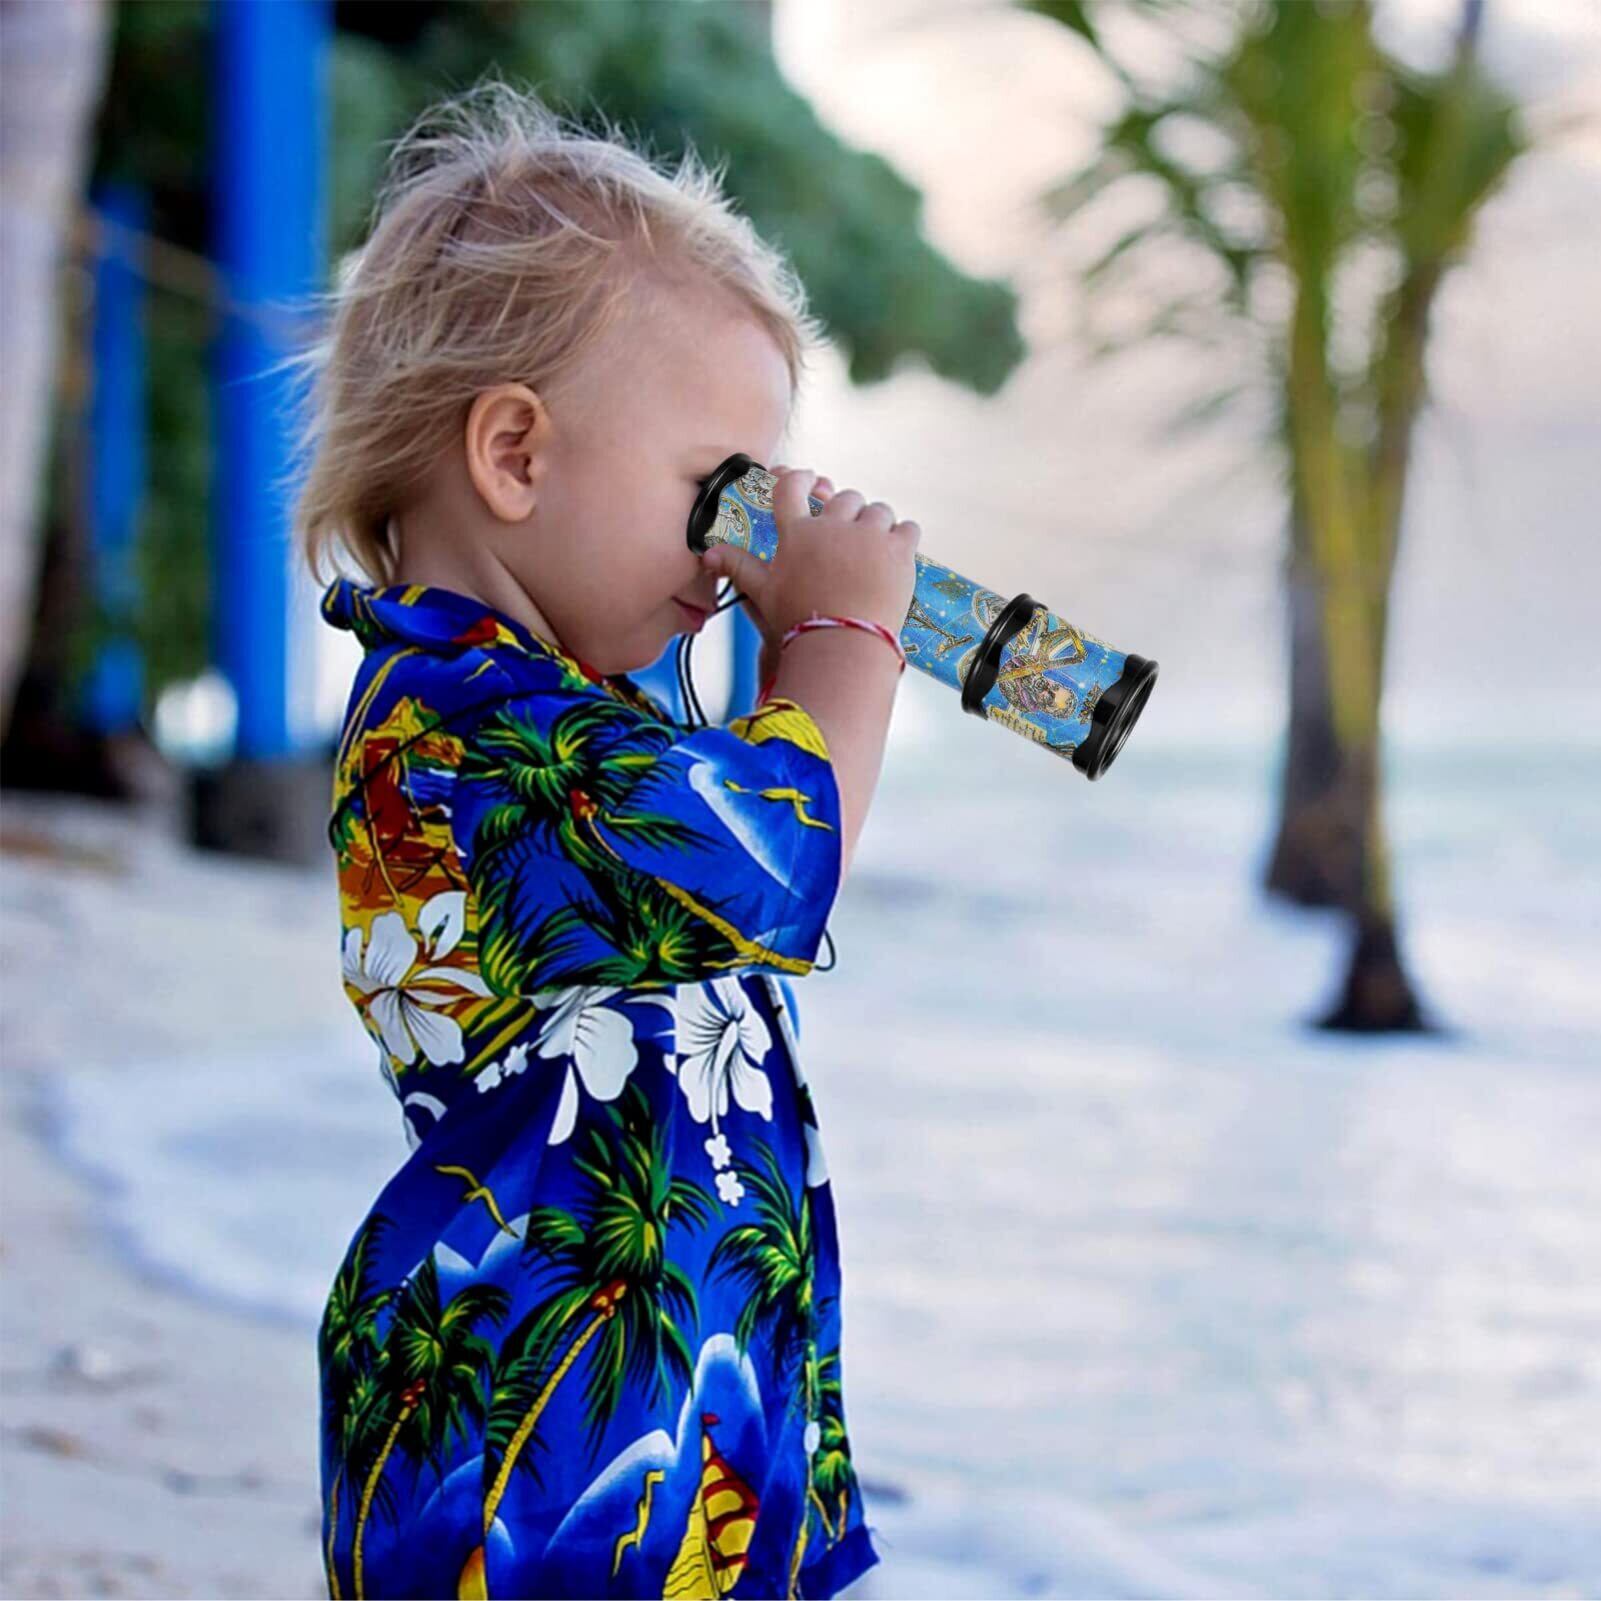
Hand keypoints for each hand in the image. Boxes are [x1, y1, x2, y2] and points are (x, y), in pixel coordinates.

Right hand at [702, 463, 919, 667]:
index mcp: (797, 532)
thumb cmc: (797, 622)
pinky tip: (895, 557)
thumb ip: (738, 567)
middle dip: (846, 513)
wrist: (842, 648)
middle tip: (846, 537)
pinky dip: (903, 540)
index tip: (808, 480)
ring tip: (872, 550)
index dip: (799, 478)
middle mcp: (833, 526)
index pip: (793, 487)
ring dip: (875, 525)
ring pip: (878, 511)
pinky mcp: (899, 551)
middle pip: (844, 498)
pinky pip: (908, 528)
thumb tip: (707, 554)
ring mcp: (869, 536)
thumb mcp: (763, 594)